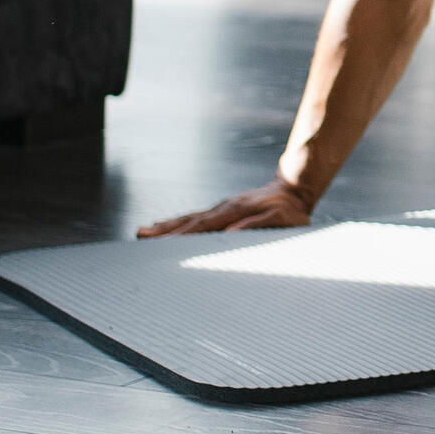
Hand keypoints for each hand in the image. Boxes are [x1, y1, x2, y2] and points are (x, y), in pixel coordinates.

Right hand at [139, 181, 313, 236]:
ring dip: (166, 227)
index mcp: (234, 212)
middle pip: (189, 222)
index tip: (161, 244)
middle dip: (165, 232)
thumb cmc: (290, 210)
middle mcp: (223, 209)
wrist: (294, 189)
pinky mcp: (222, 211)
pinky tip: (164, 227)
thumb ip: (256, 226)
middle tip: (140, 238)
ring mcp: (221, 209)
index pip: (202, 227)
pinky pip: (196, 218)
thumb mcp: (281, 220)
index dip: (182, 236)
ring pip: (189, 219)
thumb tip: (229, 234)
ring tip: (143, 233)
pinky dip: (178, 223)